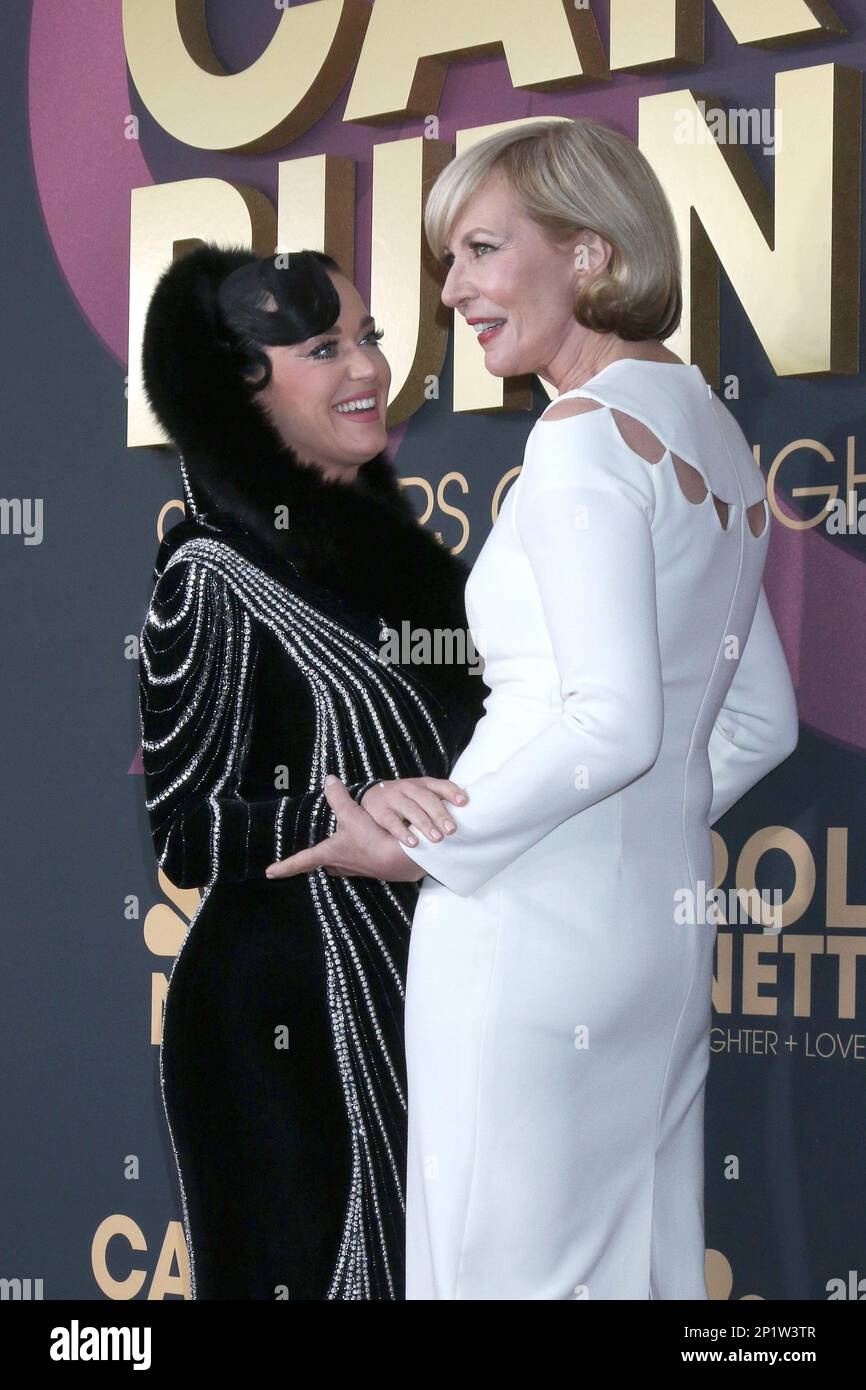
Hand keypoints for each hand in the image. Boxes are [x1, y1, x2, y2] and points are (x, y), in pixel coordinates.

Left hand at [264, 775, 425, 881]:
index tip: (270, 872)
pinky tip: (366, 849)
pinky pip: (359, 862)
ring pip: (342, 865)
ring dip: (339, 858)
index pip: (302, 861)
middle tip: (311, 858)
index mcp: (330, 854)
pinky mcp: (373, 868)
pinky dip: (358, 855)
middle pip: (323, 864)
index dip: (285, 866)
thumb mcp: (352, 814)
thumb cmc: (372, 839)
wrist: (402, 858)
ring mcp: (358, 868)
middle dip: (318, 861)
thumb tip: (328, 779)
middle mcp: (341, 864)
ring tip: (339, 851)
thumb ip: (339, 798)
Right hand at [360, 776, 467, 845]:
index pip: (440, 785)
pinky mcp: (380, 811)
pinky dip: (403, 833)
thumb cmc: (408, 799)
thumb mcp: (423, 795)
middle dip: (440, 814)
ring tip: (437, 838)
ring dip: (425, 824)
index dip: (452, 793)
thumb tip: (468, 817)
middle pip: (427, 799)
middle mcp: (409, 788)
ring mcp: (394, 798)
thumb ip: (441, 802)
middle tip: (452, 830)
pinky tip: (413, 843)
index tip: (463, 803)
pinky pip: (392, 822)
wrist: (372, 795)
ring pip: (411, 810)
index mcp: (424, 784)